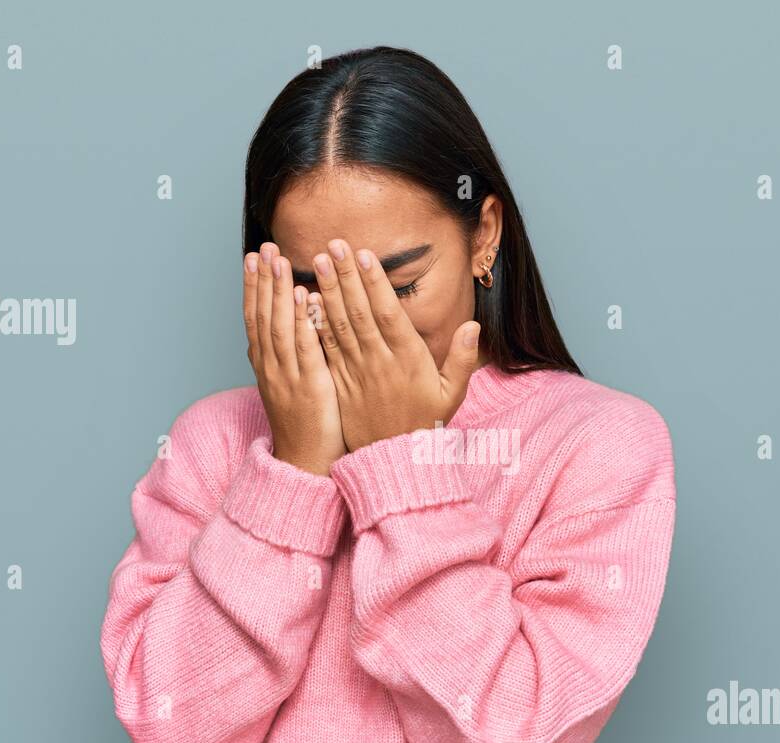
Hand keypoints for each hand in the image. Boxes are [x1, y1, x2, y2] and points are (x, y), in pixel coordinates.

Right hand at [243, 243, 345, 475]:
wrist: (304, 464)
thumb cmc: (305, 426)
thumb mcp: (289, 387)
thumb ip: (287, 357)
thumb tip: (289, 329)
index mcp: (266, 366)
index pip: (255, 318)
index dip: (253, 287)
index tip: (252, 258)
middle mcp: (270, 367)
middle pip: (262, 315)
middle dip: (262, 279)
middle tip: (263, 246)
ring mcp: (287, 376)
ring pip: (277, 325)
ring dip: (276, 289)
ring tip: (277, 259)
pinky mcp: (308, 385)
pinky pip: (303, 346)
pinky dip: (300, 319)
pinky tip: (301, 294)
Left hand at [308, 238, 480, 451]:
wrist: (393, 462)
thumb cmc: (424, 424)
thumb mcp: (451, 395)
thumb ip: (461, 359)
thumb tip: (473, 325)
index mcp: (408, 361)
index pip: (388, 314)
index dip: (375, 283)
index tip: (364, 255)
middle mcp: (379, 363)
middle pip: (359, 313)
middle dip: (346, 276)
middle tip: (333, 245)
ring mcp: (355, 373)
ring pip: (339, 326)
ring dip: (327, 291)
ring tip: (316, 261)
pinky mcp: (338, 383)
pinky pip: (325, 349)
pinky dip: (315, 323)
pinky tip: (306, 300)